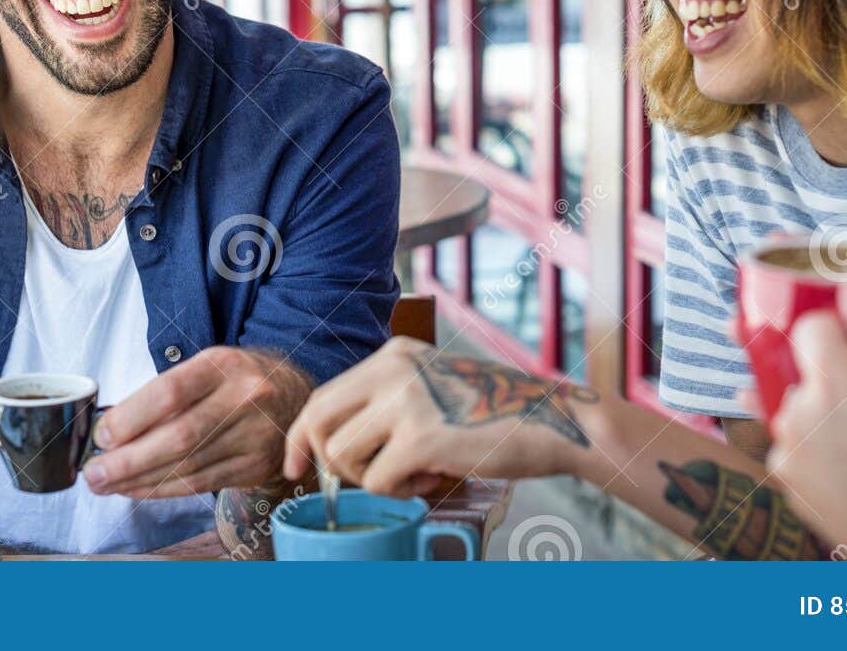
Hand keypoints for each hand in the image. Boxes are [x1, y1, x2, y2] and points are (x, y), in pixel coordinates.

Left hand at [84, 347, 311, 497]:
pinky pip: (201, 483)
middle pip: (179, 436)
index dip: (131, 417)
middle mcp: (245, 398)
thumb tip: (111, 432)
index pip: (171, 392)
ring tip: (106, 485)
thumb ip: (166, 394)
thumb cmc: (236, 380)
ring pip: (187, 466)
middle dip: (128, 460)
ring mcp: (254, 435)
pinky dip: (162, 490)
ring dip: (139, 480)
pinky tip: (136, 489)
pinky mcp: (255, 465)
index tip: (102, 436)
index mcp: (224, 364)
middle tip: (94, 473)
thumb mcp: (208, 367)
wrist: (294, 396)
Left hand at [283, 337, 598, 496]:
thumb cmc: (492, 412)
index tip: (295, 465)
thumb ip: (384, 401)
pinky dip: (400, 491)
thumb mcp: (429, 386)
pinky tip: (431, 478)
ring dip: (370, 479)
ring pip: (343, 456)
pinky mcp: (422, 437)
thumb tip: (328, 443)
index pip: (322, 396)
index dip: (300, 436)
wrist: (551, 419)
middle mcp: (393, 370)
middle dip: (325, 462)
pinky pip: (378, 481)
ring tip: (412, 473)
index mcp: (392, 355)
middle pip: (318, 422)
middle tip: (351, 482)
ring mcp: (406, 401)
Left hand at [766, 282, 846, 558]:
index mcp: (832, 372)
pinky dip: (818, 443)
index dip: (836, 327)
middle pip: (800, 364)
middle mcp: (796, 405)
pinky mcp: (784, 477)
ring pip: (797, 403)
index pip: (810, 323)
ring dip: (823, 407)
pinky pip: (796, 441)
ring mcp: (785, 445)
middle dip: (830, 369)